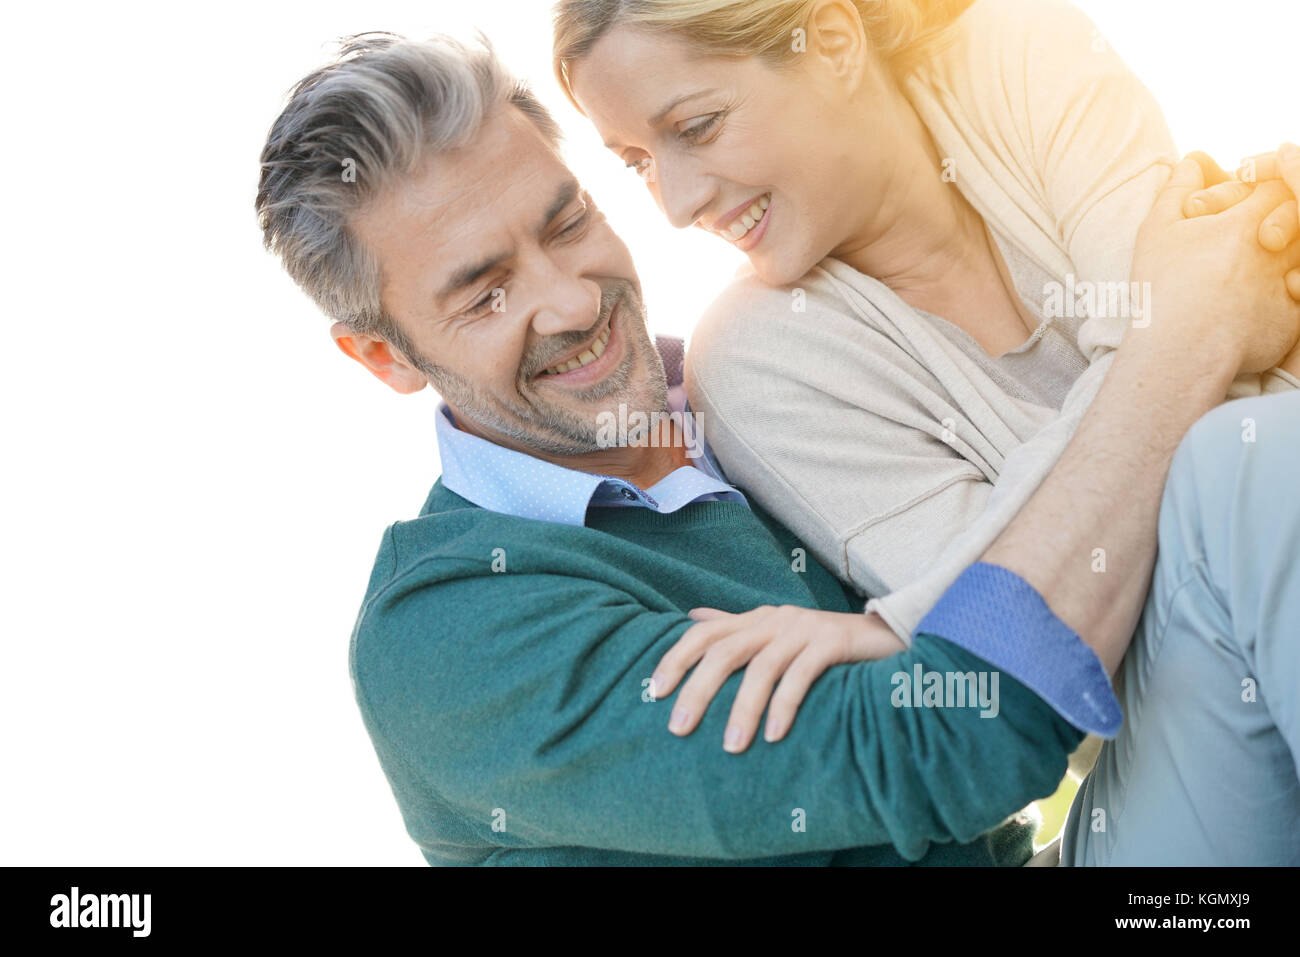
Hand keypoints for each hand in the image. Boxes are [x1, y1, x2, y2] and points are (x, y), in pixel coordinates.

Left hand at [652, 606, 905, 752]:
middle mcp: (774, 619)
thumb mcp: (775, 632)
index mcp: (755, 618)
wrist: (885, 634)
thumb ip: (735, 626)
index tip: (655, 692)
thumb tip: (692, 618)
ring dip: (743, 708)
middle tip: (678, 728)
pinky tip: (776, 735)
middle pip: (725, 650)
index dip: (676, 658)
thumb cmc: (822, 642)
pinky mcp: (833, 642)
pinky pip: (802, 674)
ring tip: (731, 747)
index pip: (704, 633)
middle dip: (698, 689)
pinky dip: (786, 705)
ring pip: (763, 667)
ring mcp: (804, 628)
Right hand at [1131, 154, 1299, 374]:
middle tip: (1257, 239)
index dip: (1264, 190)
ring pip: (1299, 260)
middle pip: (1297, 221)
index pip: (1275, 188)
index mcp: (1247, 223)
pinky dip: (1283, 298)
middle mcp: (1276, 251)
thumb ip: (1178, 188)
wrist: (1179, 351)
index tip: (1248, 200)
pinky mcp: (1293, 321)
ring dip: (1285, 259)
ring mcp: (1287, 285)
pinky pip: (1297, 301)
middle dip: (1282, 224)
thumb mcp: (1158, 230)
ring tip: (1250, 274)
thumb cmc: (1164, 289)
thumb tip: (1195, 159)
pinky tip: (1255, 307)